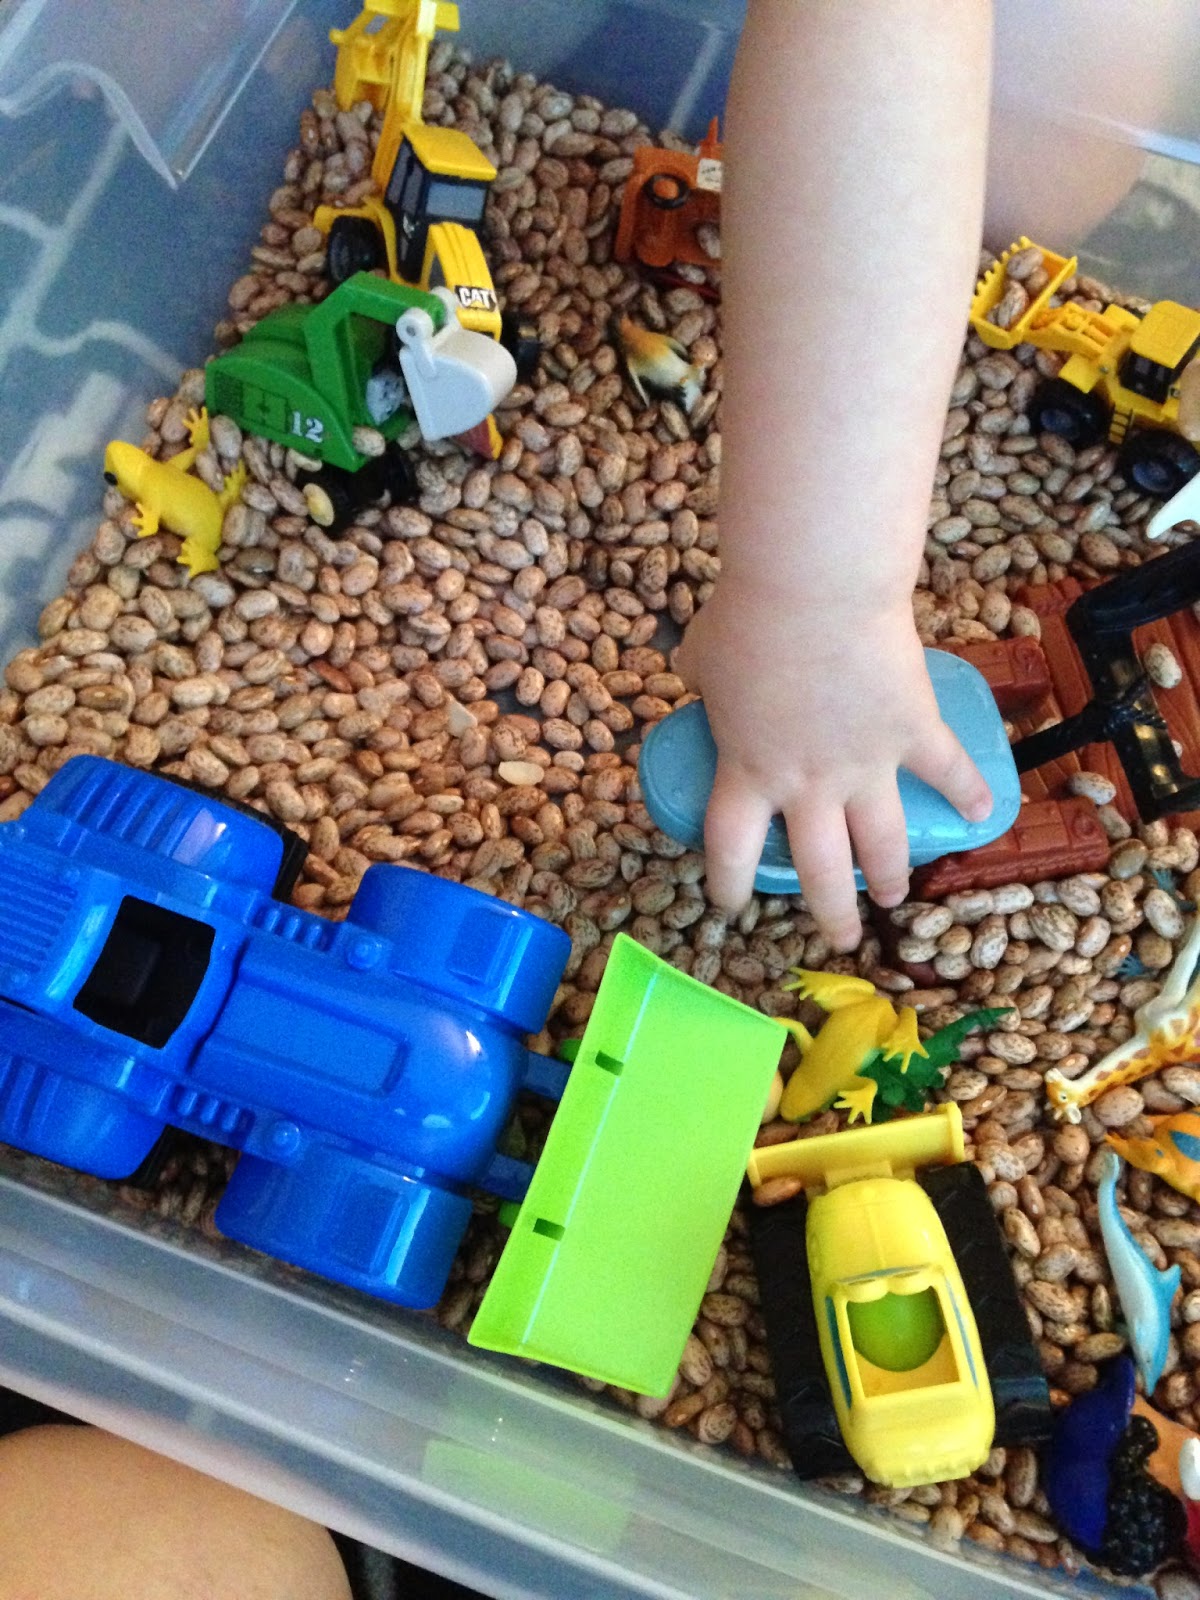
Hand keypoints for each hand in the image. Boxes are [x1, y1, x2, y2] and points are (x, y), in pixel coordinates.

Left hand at [675, 582, 993, 949]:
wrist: (815, 587)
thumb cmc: (747, 618)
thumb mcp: (702, 657)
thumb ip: (700, 678)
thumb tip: (693, 670)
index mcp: (749, 771)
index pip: (731, 851)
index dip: (730, 886)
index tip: (732, 904)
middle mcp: (808, 785)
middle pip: (820, 871)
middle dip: (831, 914)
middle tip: (841, 938)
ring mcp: (866, 765)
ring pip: (883, 843)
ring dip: (890, 874)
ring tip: (895, 896)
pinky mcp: (913, 732)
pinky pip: (946, 771)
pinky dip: (970, 794)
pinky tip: (984, 814)